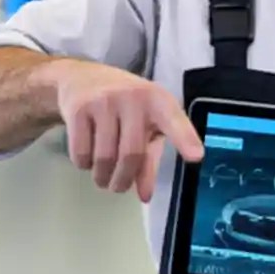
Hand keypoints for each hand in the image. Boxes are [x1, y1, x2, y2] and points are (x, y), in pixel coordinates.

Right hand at [52, 59, 203, 201]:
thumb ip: (149, 159)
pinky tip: (87, 158)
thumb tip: (144, 196)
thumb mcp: (143, 125)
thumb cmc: (123, 106)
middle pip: (131, 154)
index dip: (185, 139)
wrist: (82, 78)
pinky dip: (84, 165)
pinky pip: (81, 153)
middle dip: (123, 180)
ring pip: (104, 158)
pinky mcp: (79, 108)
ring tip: (102, 176)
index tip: (196, 156)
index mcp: (157, 100)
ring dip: (102, 177)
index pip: (174, 120)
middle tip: (118, 187)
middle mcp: (132, 97)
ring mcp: (104, 100)